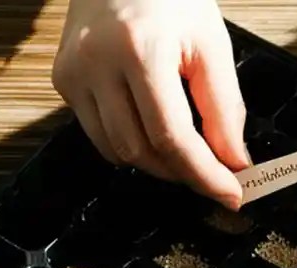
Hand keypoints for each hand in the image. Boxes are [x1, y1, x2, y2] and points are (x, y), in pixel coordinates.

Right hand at [53, 0, 250, 208]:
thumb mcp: (211, 43)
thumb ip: (224, 107)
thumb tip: (233, 161)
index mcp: (141, 48)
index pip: (173, 136)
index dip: (204, 174)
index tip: (231, 194)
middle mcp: (99, 62)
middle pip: (142, 150)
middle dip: (182, 171)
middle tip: (213, 173)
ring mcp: (74, 73)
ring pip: (116, 151)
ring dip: (155, 161)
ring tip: (183, 149)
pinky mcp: (63, 80)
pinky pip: (97, 134)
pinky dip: (128, 143)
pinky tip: (148, 126)